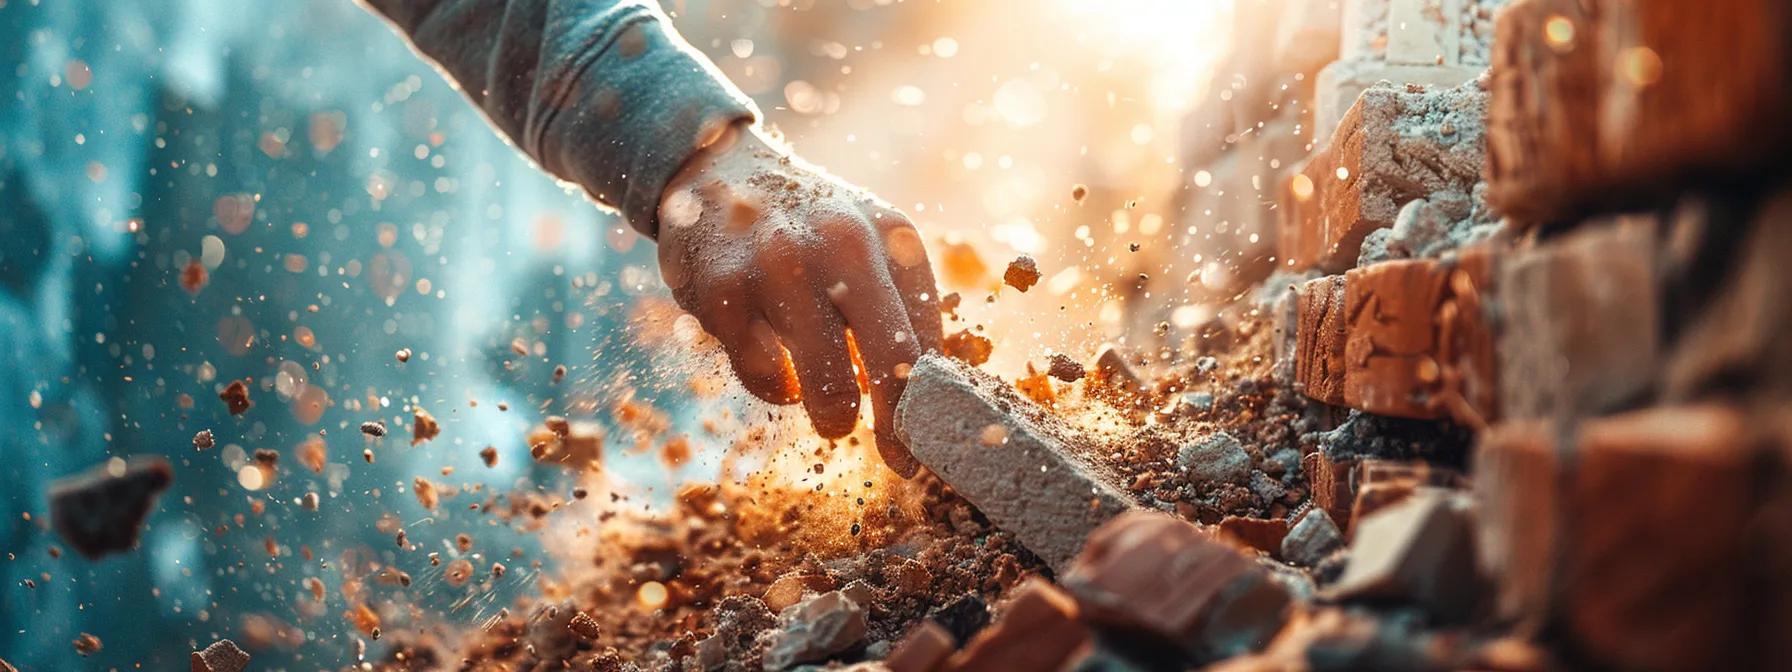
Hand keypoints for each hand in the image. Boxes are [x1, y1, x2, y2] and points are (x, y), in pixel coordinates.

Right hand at [657, 122, 941, 476]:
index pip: (926, 336)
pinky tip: (775, 365)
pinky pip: (764, 377)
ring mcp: (780, 266)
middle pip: (890, 359)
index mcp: (891, 234)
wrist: (718, 171)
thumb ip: (900, 305)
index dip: (927, 405)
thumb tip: (927, 402)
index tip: (923, 447)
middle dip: (890, 424)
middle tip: (890, 451)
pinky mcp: (725, 292)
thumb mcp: (867, 241)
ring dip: (832, 414)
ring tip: (831, 416)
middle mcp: (842, 242)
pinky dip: (775, 387)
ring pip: (825, 383)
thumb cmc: (810, 226)